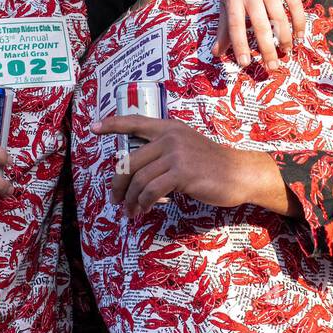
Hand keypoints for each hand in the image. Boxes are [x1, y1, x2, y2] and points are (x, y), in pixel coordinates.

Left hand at [90, 115, 279, 216]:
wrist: (239, 173)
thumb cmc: (212, 165)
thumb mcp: (187, 148)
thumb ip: (164, 152)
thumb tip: (137, 171)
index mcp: (169, 128)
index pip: (135, 121)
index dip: (112, 124)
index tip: (93, 128)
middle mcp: (169, 137)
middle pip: (130, 160)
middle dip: (118, 183)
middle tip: (116, 198)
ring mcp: (175, 154)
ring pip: (138, 179)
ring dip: (130, 199)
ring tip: (130, 211)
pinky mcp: (181, 173)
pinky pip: (151, 191)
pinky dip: (143, 204)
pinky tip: (144, 210)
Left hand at [216, 0, 305, 69]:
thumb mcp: (225, 1)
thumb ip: (223, 28)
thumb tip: (216, 53)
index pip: (235, 25)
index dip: (239, 45)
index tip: (245, 63)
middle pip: (260, 25)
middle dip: (267, 49)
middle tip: (272, 67)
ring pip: (279, 17)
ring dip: (284, 38)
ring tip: (286, 52)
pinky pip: (295, 4)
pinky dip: (299, 22)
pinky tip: (299, 36)